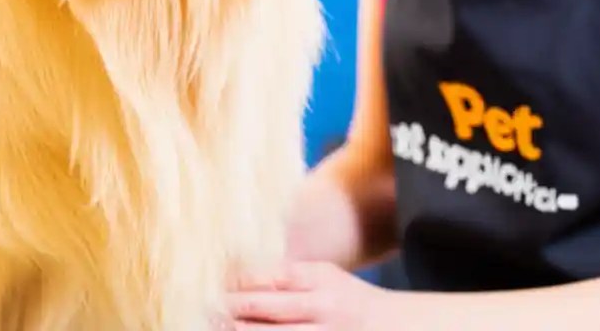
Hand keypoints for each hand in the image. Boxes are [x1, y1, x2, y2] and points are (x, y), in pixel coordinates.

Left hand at [225, 260, 394, 329]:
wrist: (393, 327)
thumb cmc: (348, 299)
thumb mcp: (325, 277)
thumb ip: (290, 276)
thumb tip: (238, 275)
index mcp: (322, 279)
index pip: (274, 276)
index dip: (242, 280)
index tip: (214, 282)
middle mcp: (324, 307)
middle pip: (270, 307)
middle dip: (234, 308)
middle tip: (206, 306)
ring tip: (217, 326)